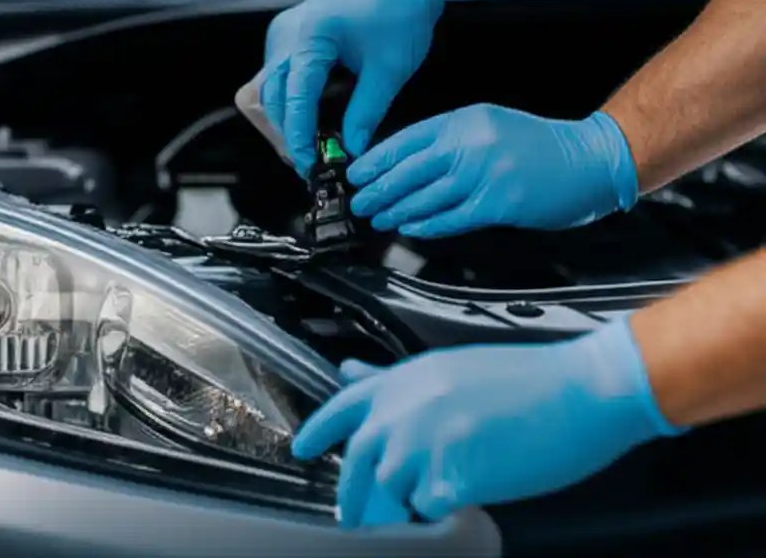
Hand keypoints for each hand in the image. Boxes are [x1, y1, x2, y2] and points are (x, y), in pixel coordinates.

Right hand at [250, 0, 444, 174]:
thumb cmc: (398, 12)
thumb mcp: (389, 71)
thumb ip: (365, 113)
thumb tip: (352, 150)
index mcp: (311, 35)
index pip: (294, 97)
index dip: (300, 135)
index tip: (310, 163)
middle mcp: (286, 34)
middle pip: (268, 98)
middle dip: (286, 134)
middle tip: (311, 161)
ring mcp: (282, 36)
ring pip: (264, 92)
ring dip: (282, 122)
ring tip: (309, 146)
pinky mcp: (285, 40)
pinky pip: (274, 80)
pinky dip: (287, 105)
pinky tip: (309, 123)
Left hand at [292, 320, 680, 527]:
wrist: (581, 389)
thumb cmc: (528, 381)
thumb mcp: (449, 368)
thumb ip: (396, 379)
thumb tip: (352, 373)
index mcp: (404, 381)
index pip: (341, 406)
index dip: (317, 430)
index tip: (301, 447)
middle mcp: (404, 411)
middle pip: (356, 464)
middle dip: (353, 494)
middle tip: (356, 514)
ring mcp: (424, 445)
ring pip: (390, 490)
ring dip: (405, 500)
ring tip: (432, 497)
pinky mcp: (452, 478)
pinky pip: (429, 508)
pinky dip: (442, 509)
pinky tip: (466, 497)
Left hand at [348, 105, 638, 237]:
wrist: (589, 159)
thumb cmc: (540, 145)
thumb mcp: (490, 125)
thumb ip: (451, 140)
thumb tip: (407, 163)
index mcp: (464, 121)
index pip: (407, 140)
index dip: (376, 159)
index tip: (357, 172)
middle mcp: (471, 144)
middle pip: (408, 170)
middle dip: (377, 189)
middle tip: (358, 201)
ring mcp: (484, 174)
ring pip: (425, 197)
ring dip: (396, 210)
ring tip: (377, 218)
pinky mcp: (498, 203)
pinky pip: (451, 218)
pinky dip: (426, 225)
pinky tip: (409, 228)